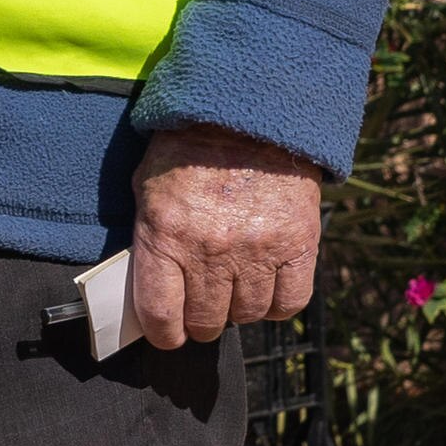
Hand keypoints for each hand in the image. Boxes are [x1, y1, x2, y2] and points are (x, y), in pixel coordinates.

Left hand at [125, 126, 324, 349]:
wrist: (250, 111)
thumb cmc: (189, 149)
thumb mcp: (147, 187)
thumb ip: (147, 240)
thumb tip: (147, 291)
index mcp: (166, 235)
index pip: (160, 315)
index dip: (164, 334)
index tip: (169, 333)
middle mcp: (210, 250)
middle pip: (205, 322)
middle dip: (200, 321)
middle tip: (202, 306)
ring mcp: (257, 249)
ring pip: (246, 316)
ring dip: (238, 309)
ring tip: (234, 287)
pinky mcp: (298, 244)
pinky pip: (289, 302)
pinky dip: (276, 303)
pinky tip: (266, 286)